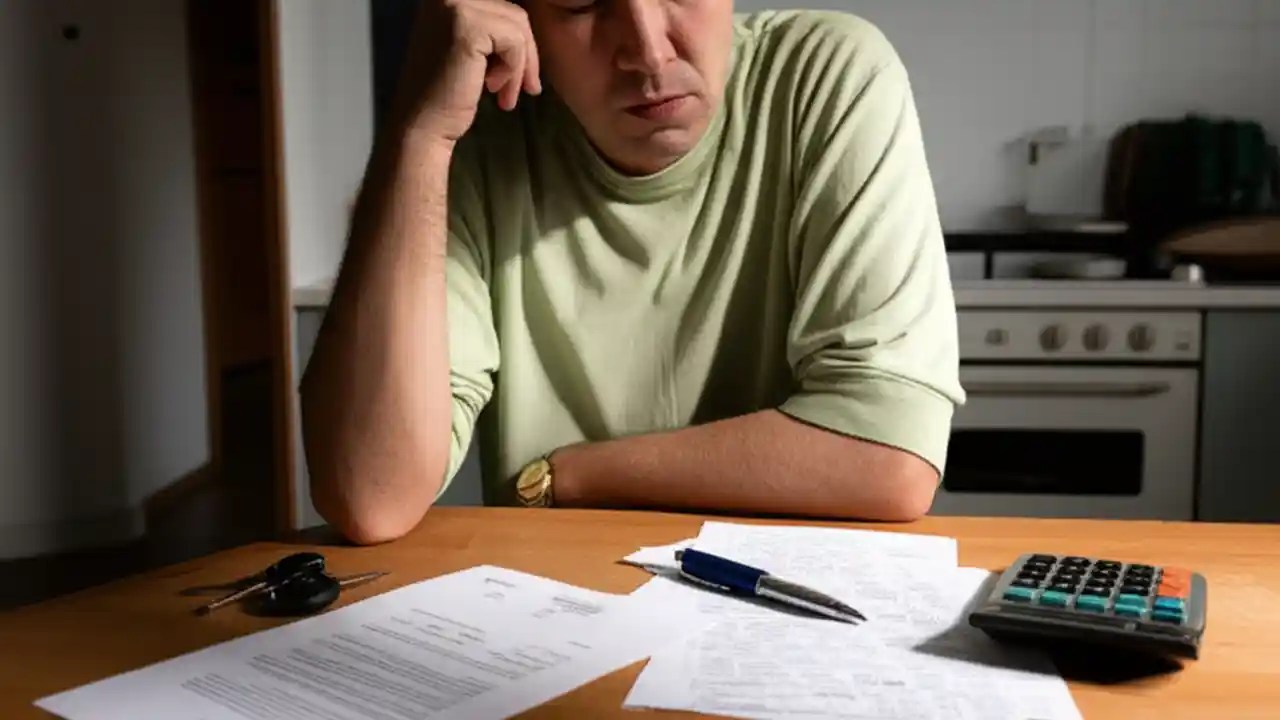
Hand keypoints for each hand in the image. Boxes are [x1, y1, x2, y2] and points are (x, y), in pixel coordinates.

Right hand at [392, 0, 541, 144]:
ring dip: (520, 65)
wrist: (422, 125)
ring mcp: (454, 4)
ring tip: (505, 94)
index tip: (517, 74)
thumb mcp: (472, 49)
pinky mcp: (467, 26)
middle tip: (524, 88)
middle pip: (513, 13)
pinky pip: (515, 41)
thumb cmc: (447, 93)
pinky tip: (494, 89)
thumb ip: (492, 29)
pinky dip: (513, 69)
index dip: (516, 40)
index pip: (501, 8)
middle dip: (524, 54)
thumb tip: (529, 27)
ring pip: (517, 26)